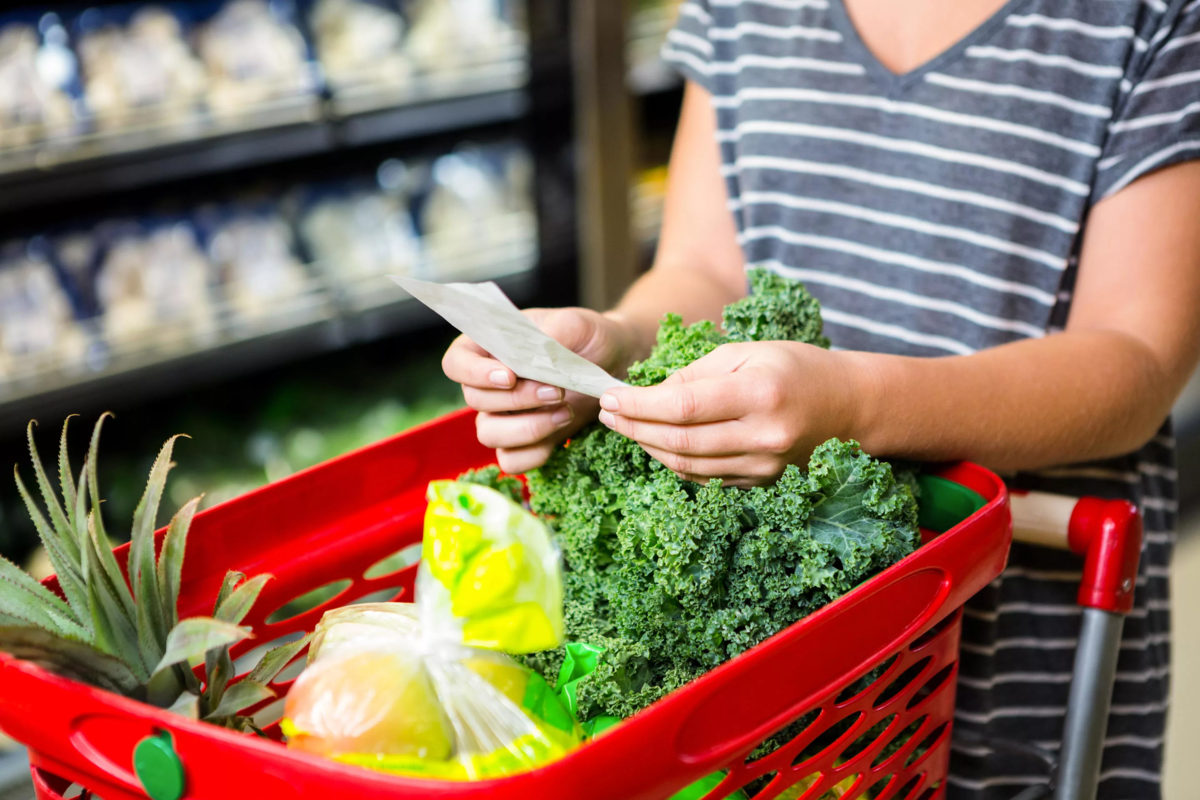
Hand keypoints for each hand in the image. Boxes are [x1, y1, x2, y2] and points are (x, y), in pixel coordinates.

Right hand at [442, 307, 638, 472]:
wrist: (615, 363)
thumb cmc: (588, 337)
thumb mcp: (576, 324)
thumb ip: (552, 335)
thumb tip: (534, 357)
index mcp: (488, 347)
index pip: (456, 363)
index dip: (474, 374)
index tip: (509, 376)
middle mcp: (488, 384)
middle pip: (475, 401)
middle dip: (518, 400)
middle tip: (557, 391)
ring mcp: (503, 416)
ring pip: (489, 435)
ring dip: (527, 428)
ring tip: (566, 411)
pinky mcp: (524, 442)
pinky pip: (511, 461)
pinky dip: (534, 453)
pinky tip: (562, 432)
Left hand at [596, 341, 864, 486]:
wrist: (851, 407)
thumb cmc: (798, 368)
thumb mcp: (748, 352)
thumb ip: (697, 372)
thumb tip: (651, 393)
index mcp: (759, 393)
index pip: (682, 407)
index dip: (638, 405)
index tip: (610, 397)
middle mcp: (762, 436)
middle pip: (678, 441)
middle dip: (634, 428)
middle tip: (608, 414)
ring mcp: (764, 466)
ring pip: (687, 466)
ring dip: (648, 447)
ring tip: (626, 427)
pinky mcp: (762, 483)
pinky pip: (705, 477)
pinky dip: (675, 461)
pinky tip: (657, 443)